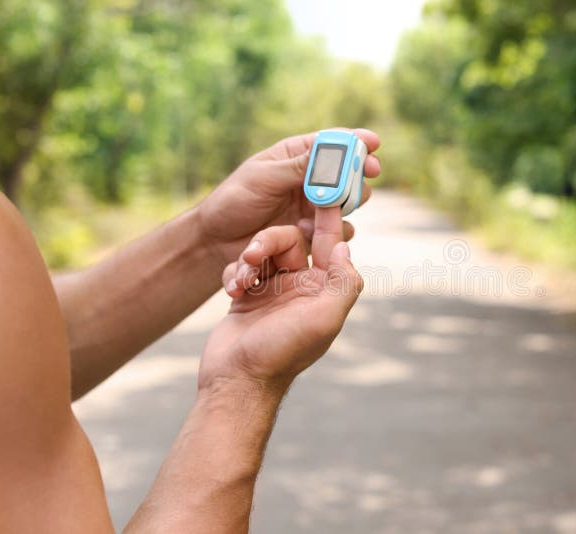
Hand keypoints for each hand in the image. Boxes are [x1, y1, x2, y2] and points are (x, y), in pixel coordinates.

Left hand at [197, 129, 380, 264]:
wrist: (216, 242)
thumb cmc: (233, 201)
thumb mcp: (264, 177)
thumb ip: (299, 167)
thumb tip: (333, 153)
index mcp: (296, 156)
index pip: (333, 143)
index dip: (355, 143)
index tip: (374, 145)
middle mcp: (309, 180)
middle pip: (347, 173)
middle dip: (359, 175)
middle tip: (367, 177)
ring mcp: (312, 208)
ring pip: (347, 203)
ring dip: (346, 205)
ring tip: (335, 208)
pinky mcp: (312, 233)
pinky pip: (336, 232)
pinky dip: (333, 232)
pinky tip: (311, 233)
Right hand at [198, 207, 363, 392]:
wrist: (237, 379)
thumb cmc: (283, 351)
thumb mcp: (325, 317)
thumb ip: (342, 280)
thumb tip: (344, 246)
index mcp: (324, 288)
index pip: (329, 242)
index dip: (327, 215)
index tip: (321, 187)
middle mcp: (302, 286)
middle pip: (290, 240)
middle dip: (271, 241)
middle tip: (254, 254)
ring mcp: (274, 289)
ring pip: (263, 250)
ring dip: (250, 258)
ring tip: (241, 278)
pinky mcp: (247, 294)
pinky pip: (242, 267)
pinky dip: (235, 274)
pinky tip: (231, 290)